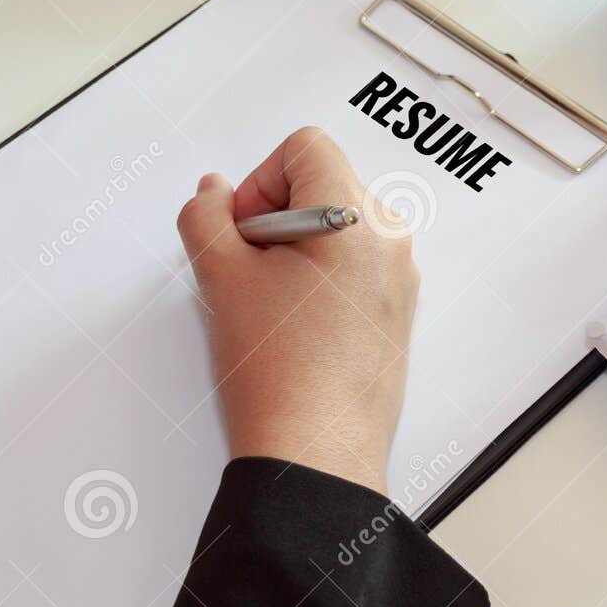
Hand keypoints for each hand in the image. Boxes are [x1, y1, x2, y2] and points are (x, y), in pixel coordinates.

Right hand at [176, 127, 417, 495]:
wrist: (315, 457)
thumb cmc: (279, 375)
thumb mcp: (220, 279)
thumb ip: (206, 216)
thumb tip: (213, 195)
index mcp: (357, 219)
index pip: (305, 148)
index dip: (259, 181)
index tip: (243, 233)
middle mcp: (391, 243)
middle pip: (322, 186)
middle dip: (274, 218)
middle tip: (248, 275)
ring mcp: (400, 282)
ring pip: (336, 231)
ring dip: (293, 252)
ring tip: (269, 310)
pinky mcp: (395, 318)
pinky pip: (352, 271)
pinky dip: (316, 283)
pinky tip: (292, 332)